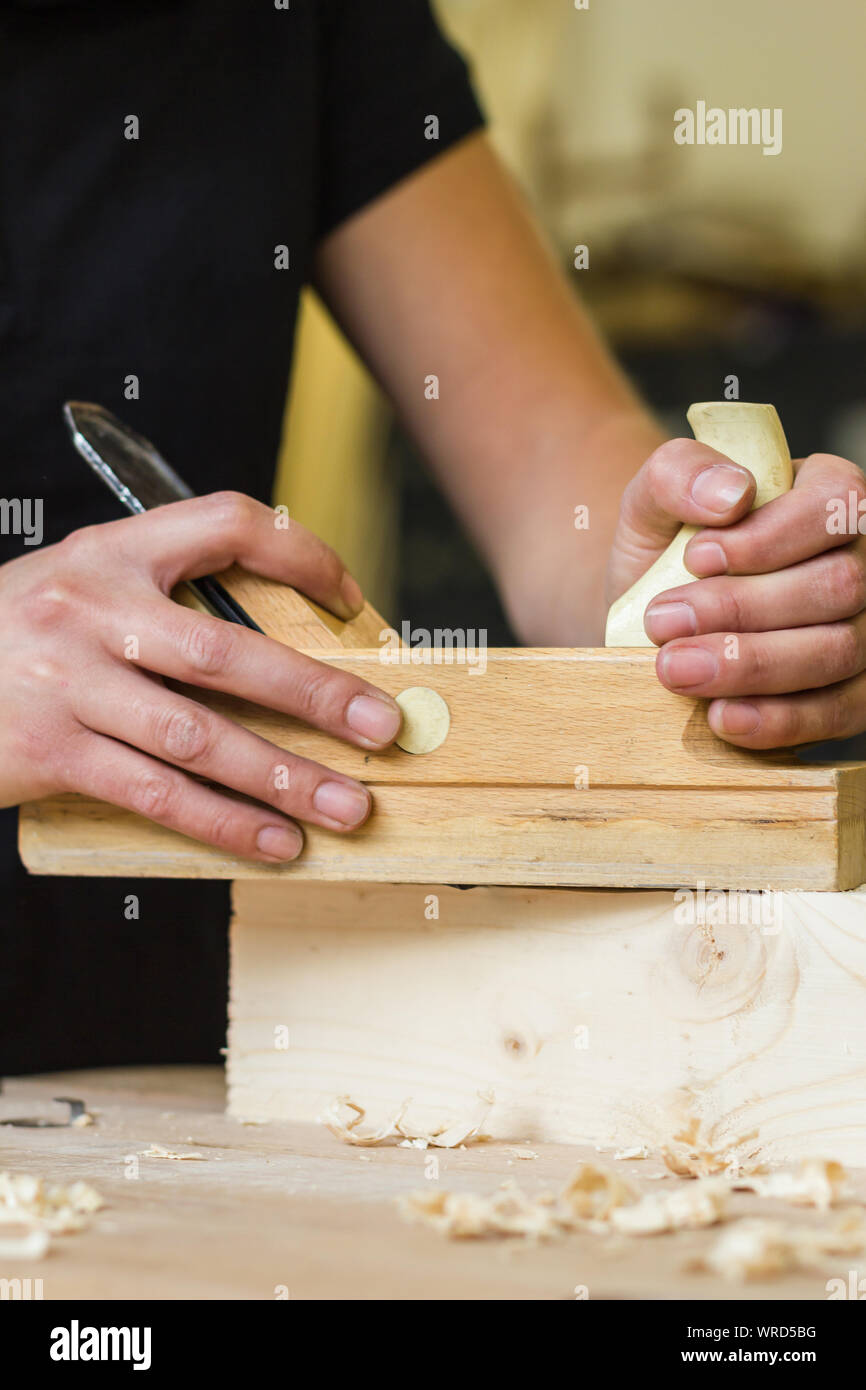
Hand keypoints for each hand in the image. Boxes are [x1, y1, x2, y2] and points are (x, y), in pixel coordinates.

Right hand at [0, 493, 401, 859]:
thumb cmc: (13, 637)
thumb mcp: (78, 588)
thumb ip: (160, 603)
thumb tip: (280, 654)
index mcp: (111, 551)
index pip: (226, 524)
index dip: (300, 555)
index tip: (351, 599)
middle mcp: (92, 609)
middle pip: (228, 652)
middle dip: (318, 694)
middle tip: (384, 727)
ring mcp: (71, 683)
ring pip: (201, 737)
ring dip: (285, 777)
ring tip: (349, 807)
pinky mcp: (52, 753)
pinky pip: (157, 795)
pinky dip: (224, 822)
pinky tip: (276, 841)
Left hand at [607, 441, 865, 748]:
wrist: (654, 623)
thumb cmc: (666, 551)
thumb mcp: (653, 501)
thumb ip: (680, 473)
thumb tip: (731, 492)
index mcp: (828, 495)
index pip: (833, 507)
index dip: (768, 538)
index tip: (695, 558)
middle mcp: (862, 561)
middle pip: (838, 586)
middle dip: (743, 609)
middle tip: (663, 622)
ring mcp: (864, 631)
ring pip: (838, 652)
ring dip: (750, 665)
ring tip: (674, 669)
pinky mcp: (852, 696)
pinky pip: (837, 713)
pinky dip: (777, 719)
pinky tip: (721, 717)